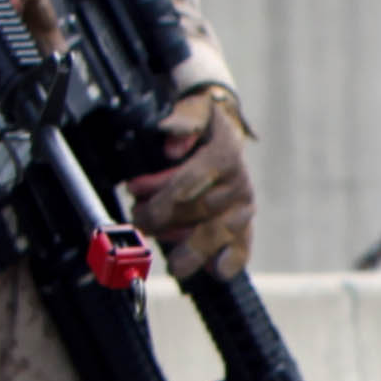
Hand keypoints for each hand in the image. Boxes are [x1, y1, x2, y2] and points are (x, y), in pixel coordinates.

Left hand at [132, 86, 258, 280]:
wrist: (227, 131)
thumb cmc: (205, 124)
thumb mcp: (196, 108)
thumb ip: (186, 118)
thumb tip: (172, 134)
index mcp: (225, 153)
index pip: (189, 180)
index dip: (160, 192)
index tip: (134, 192)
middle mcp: (238, 181)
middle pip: (199, 210)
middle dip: (165, 219)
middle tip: (140, 222)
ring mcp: (244, 205)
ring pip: (216, 233)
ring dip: (190, 246)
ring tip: (172, 261)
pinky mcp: (246, 223)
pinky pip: (243, 246)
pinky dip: (231, 260)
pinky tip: (216, 271)